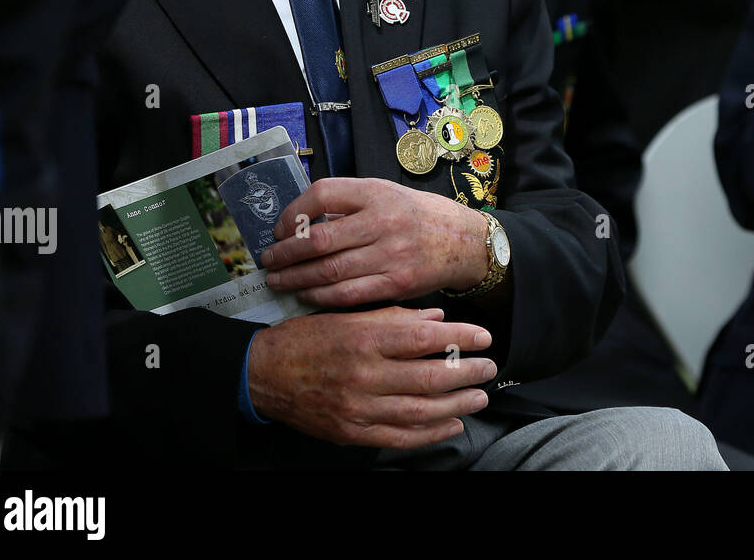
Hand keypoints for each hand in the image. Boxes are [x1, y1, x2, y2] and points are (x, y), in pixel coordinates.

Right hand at [248, 306, 494, 447]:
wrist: (263, 373)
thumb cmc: (309, 338)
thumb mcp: (350, 315)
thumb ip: (396, 316)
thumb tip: (438, 317)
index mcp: (364, 338)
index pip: (424, 339)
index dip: (460, 338)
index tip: (485, 336)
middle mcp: (364, 374)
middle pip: (429, 377)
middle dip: (467, 373)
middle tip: (490, 368)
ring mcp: (358, 408)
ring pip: (420, 411)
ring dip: (457, 405)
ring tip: (480, 397)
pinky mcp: (351, 433)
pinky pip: (399, 437)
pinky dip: (430, 433)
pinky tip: (452, 424)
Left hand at [261, 177, 489, 305]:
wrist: (464, 242)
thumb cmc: (419, 216)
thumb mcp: (387, 195)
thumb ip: (349, 206)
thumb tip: (301, 223)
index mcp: (377, 192)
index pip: (322, 194)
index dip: (293, 213)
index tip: (281, 228)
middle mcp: (383, 221)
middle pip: (319, 239)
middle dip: (285, 253)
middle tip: (268, 260)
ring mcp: (391, 255)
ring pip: (329, 271)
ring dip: (295, 278)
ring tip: (278, 280)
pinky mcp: (397, 284)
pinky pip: (348, 294)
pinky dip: (320, 296)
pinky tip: (306, 294)